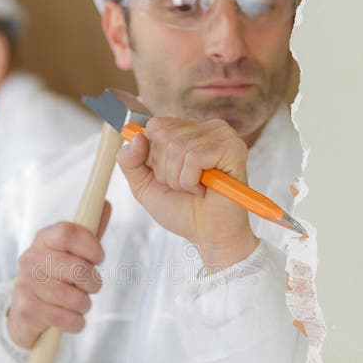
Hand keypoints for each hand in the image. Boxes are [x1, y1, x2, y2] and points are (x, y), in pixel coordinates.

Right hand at [7, 202, 110, 348]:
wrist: (25, 314)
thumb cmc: (55, 278)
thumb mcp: (72, 254)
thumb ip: (89, 233)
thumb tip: (104, 204)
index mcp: (43, 239)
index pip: (67, 232)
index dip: (90, 246)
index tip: (99, 258)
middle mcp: (30, 259)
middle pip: (77, 268)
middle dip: (93, 282)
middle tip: (91, 287)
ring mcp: (25, 284)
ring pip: (74, 297)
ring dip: (85, 305)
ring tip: (79, 304)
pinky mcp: (27, 310)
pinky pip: (66, 318)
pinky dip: (76, 322)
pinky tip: (71, 319)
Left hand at [117, 117, 258, 270]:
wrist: (208, 236)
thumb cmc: (182, 211)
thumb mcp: (144, 186)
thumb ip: (129, 161)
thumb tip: (135, 136)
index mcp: (190, 130)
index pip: (155, 126)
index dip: (154, 158)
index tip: (171, 176)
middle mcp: (208, 127)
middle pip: (163, 135)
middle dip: (165, 170)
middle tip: (185, 186)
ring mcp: (223, 135)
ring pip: (177, 147)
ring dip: (179, 179)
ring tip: (196, 189)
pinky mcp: (233, 148)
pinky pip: (194, 157)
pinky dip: (191, 181)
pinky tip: (204, 189)